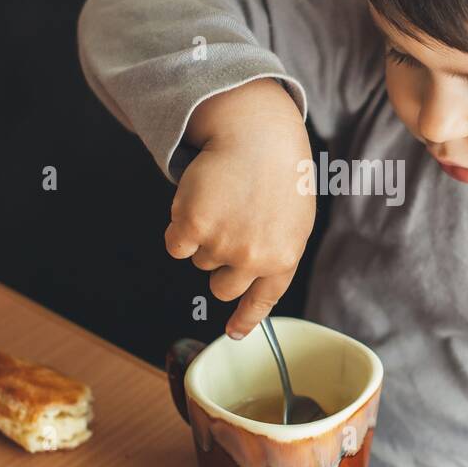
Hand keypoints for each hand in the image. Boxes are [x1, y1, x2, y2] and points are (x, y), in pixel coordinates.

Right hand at [167, 84, 315, 339]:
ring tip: (224, 201)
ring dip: (204, 236)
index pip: (262, 300)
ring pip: (200, 261)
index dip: (245, 319)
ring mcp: (224, 244)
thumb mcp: (293, 217)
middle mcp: (254, 258)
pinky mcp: (193, 226)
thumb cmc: (276, 171)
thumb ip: (275, 253)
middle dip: (220, 264)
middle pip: (222, 287)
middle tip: (229, 227)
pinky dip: (179, 227)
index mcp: (284, 257)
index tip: (233, 333)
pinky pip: (175, 246)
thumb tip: (248, 288)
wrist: (257, 133)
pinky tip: (199, 201)